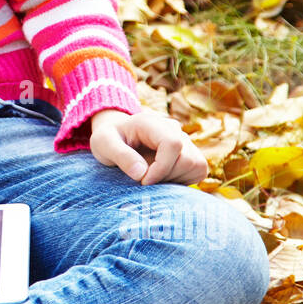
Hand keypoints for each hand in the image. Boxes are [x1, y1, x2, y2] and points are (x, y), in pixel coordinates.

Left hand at [87, 108, 207, 185]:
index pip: (173, 144)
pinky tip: (163, 177)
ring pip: (196, 166)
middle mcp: (173, 129)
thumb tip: (141, 174)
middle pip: (187, 159)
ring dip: (174, 179)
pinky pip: (198, 171)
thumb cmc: (109, 139)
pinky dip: (182, 180)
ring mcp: (185, 140)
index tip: (143, 180)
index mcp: (152, 123)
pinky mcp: (191, 153)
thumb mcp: (103, 144)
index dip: (161, 168)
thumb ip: (120, 156)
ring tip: (152, 175)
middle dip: (165, 176)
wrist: (118, 137)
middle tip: (144, 178)